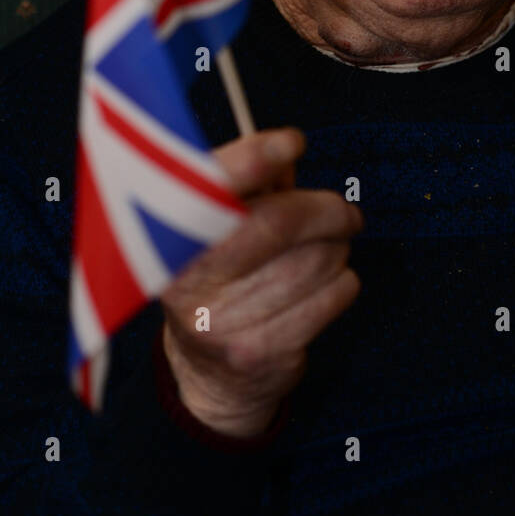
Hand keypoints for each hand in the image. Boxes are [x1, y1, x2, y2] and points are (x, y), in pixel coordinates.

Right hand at [160, 128, 362, 437]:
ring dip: (336, 250)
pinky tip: (328, 285)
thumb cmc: (224, 278)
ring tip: (328, 253)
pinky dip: (342, 285)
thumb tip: (286, 154)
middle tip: (345, 214)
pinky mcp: (253, 353)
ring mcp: (216, 320)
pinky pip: (327, 300)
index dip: (255, 157)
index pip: (211, 185)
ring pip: (312, 262)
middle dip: (325, 211)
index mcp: (169, 235)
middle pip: (277, 223)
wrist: (208, 373)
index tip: (292, 142)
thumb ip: (252, 187)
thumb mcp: (221, 227)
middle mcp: (184, 277)